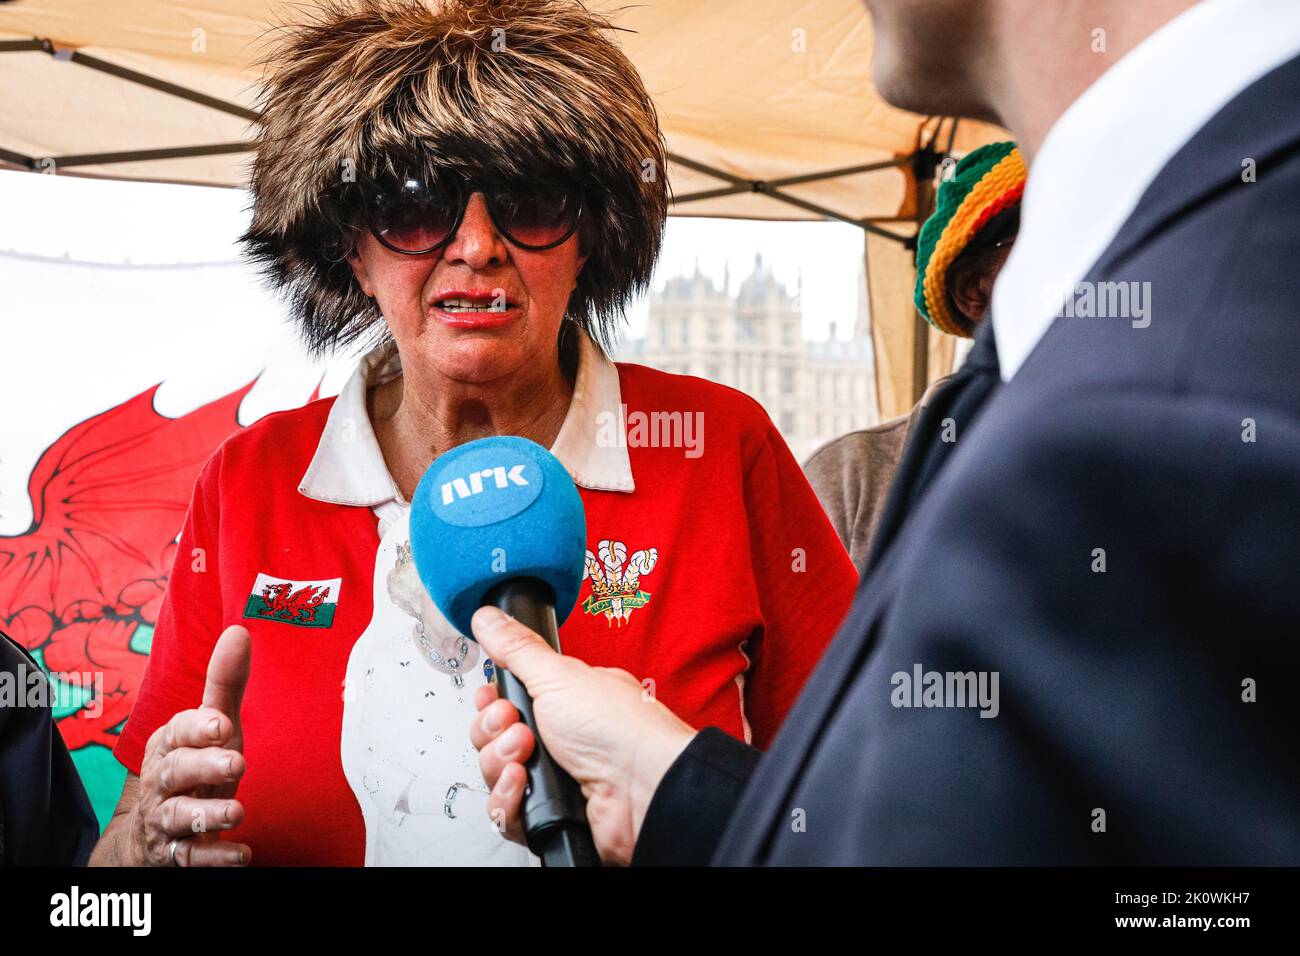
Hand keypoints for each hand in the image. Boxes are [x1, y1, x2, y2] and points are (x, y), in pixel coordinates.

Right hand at [129, 625, 251, 865]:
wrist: (152, 832)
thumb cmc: (194, 765)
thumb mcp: (211, 727)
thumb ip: (225, 685)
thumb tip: (240, 631)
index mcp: (169, 744)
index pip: (178, 732)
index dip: (199, 728)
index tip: (223, 724)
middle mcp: (162, 780)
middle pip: (175, 772)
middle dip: (204, 767)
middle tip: (237, 764)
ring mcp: (166, 818)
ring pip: (179, 817)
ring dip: (208, 815)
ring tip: (238, 814)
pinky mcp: (176, 854)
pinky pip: (191, 858)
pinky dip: (214, 858)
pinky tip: (242, 855)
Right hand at [468, 606, 695, 864]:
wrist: (644, 786)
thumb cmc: (618, 727)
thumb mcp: (558, 676)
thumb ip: (517, 649)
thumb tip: (489, 617)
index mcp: (563, 702)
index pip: (506, 702)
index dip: (491, 703)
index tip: (493, 697)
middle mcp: (558, 740)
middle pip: (493, 738)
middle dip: (494, 732)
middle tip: (518, 726)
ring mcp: (555, 778)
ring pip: (495, 775)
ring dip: (500, 763)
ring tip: (526, 754)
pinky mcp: (551, 816)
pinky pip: (507, 813)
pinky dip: (508, 800)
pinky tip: (524, 786)